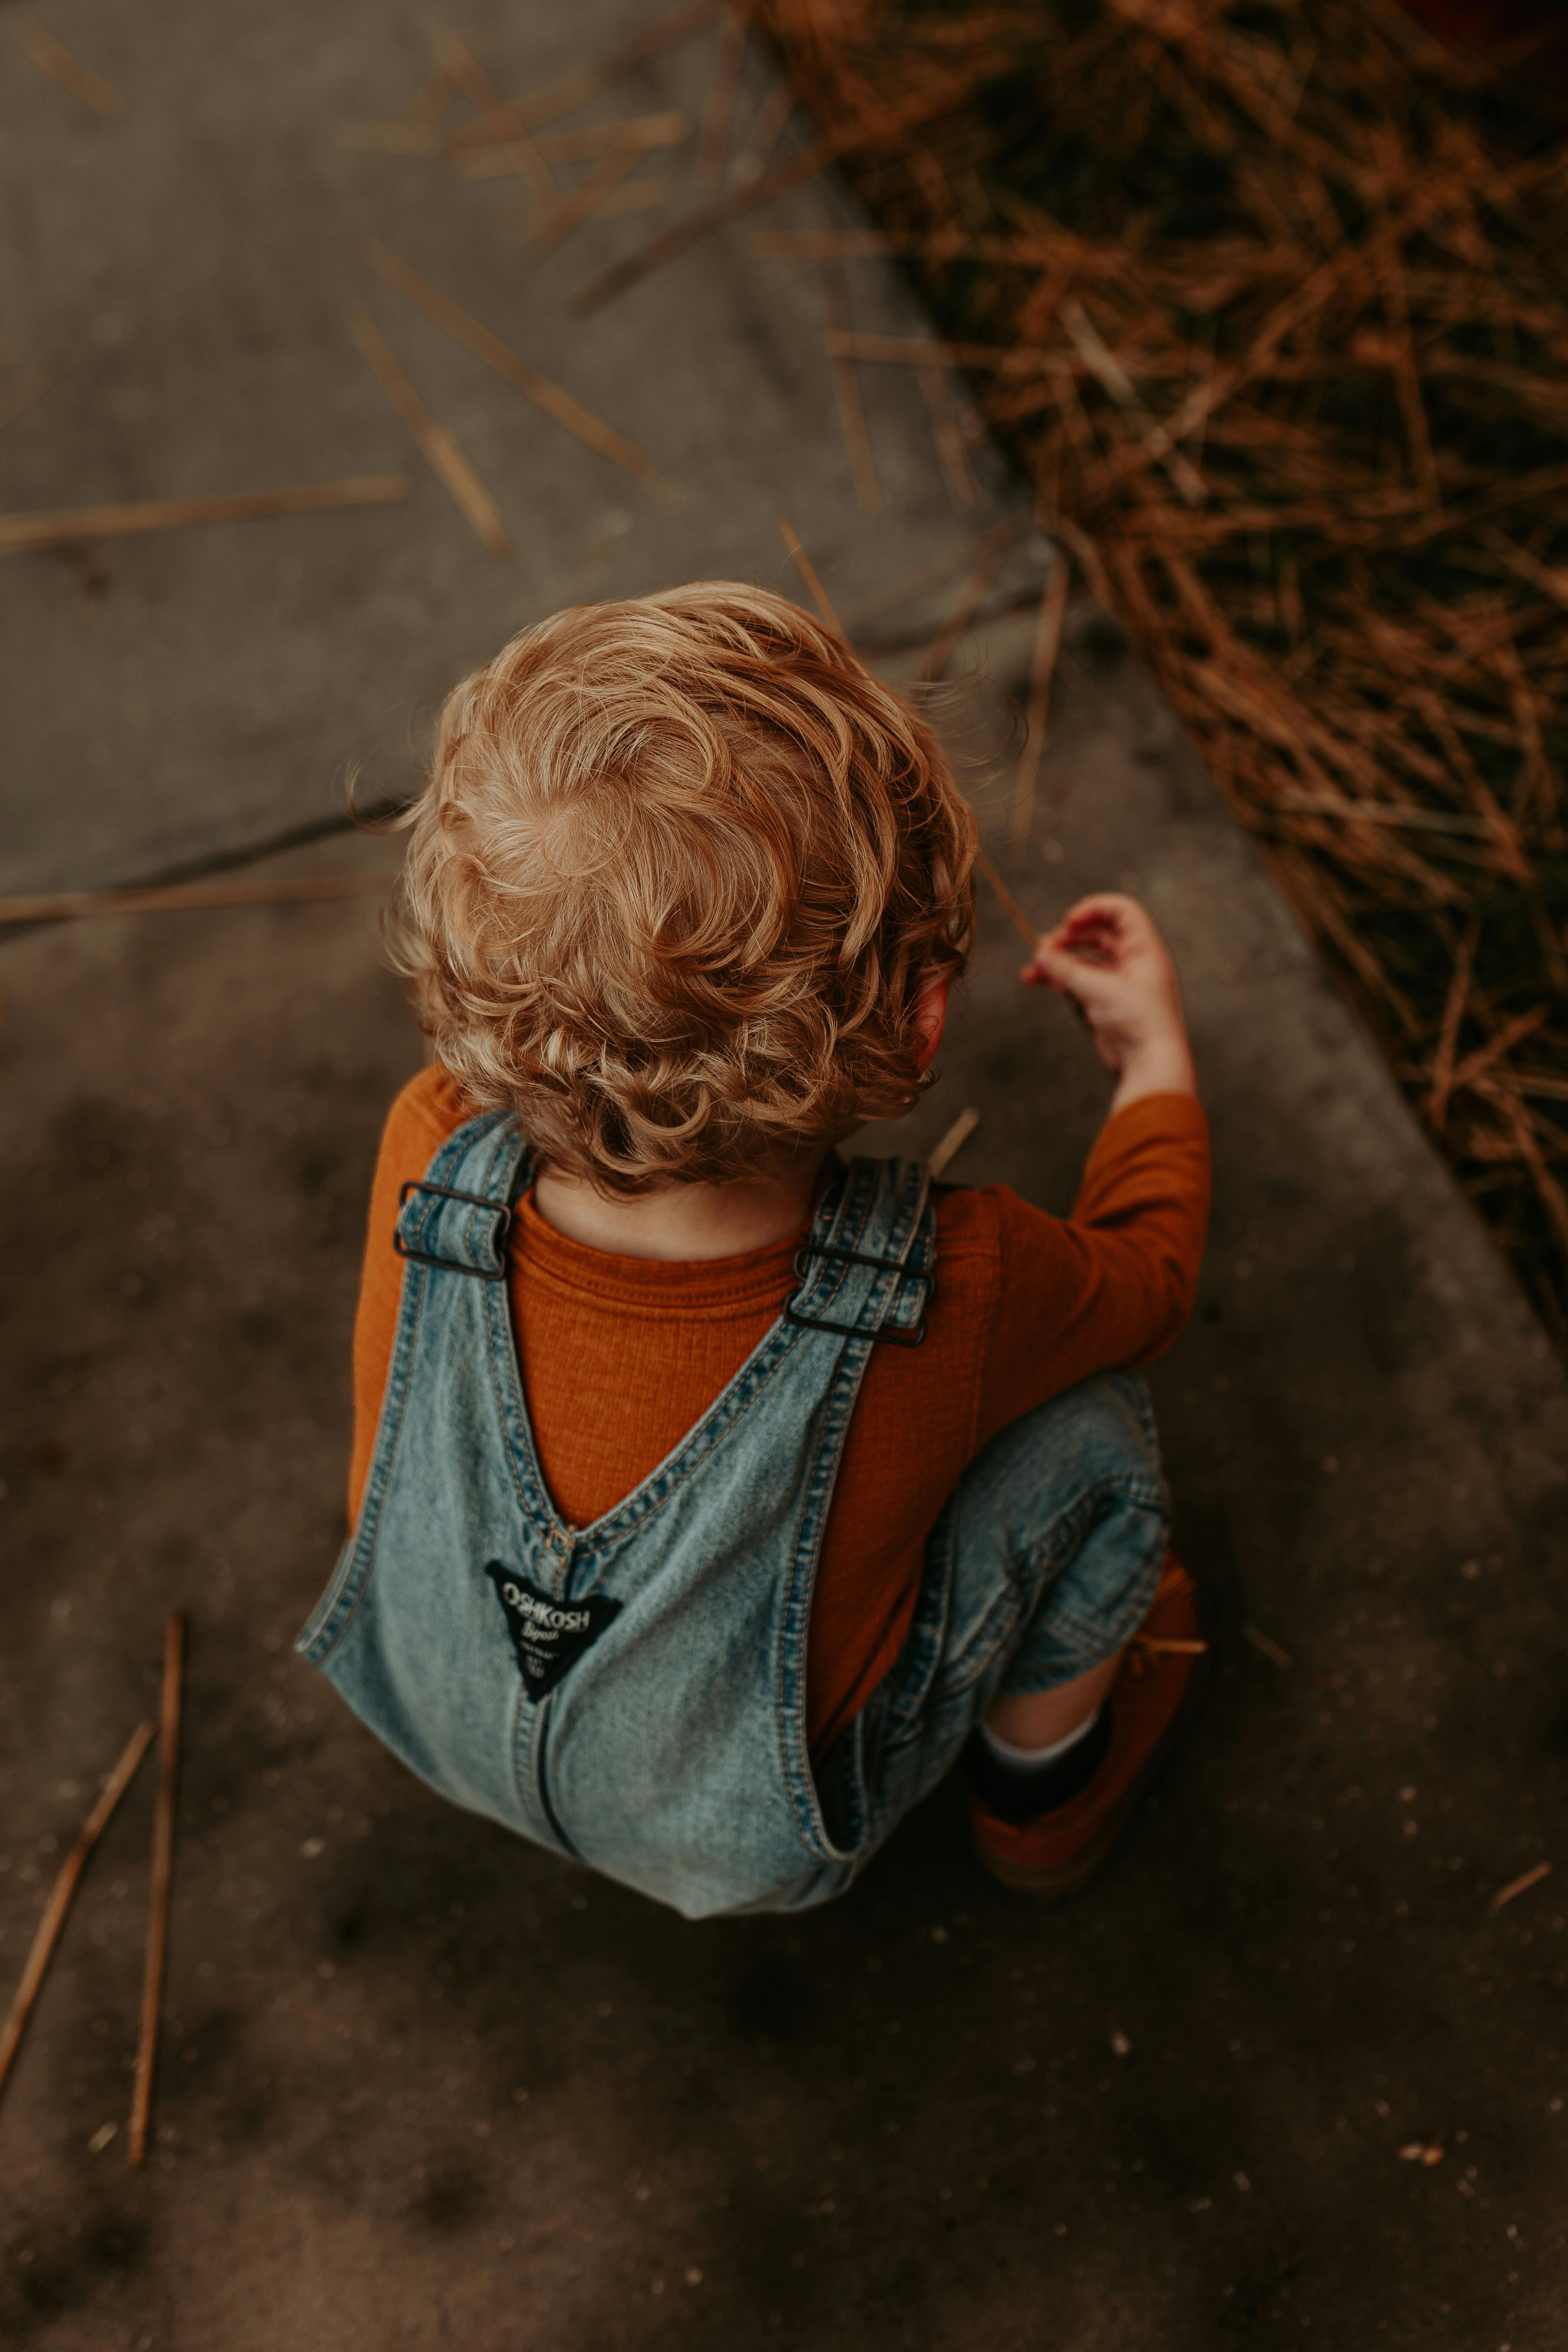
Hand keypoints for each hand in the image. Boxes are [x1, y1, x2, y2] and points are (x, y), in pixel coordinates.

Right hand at [1021, 893, 1196, 1110]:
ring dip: (1058, 962)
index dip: (1093, 909)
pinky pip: (1079, 984)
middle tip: (1043, 949)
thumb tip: (1040, 954)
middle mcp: (1133, 962)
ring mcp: (1118, 984)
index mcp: (1144, 949)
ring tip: (1032, 971)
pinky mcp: (1105, 1005)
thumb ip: (1067, 969)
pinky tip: (1038, 982)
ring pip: (1083, 962)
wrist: (1150, 1065)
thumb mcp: (1099, 989)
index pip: (1121, 912)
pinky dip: (1059, 981)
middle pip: (1097, 935)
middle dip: (1067, 939)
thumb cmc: (1137, 1022)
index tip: (1068, 922)